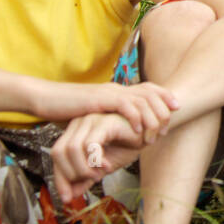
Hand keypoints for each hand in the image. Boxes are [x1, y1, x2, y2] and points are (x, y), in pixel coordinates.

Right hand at [30, 80, 178, 139]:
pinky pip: (124, 104)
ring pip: (141, 99)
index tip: (177, 108)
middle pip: (151, 92)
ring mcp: (109, 92)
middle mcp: (117, 89)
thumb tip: (121, 129)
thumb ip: (110, 119)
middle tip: (167, 128)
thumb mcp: (95, 115)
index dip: (165, 96)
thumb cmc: (68, 111)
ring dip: (152, 117)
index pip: (149, 88)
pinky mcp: (99, 99)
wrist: (46, 100)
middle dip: (163, 109)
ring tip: (155, 135)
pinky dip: (135, 117)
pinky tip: (139, 130)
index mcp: (118, 91)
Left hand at [52, 112, 144, 202]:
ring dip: (83, 168)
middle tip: (89, 182)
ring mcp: (91, 120)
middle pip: (58, 152)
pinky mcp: (105, 122)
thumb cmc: (127, 145)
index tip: (67, 198)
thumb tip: (70, 196)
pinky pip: (90, 144)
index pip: (56, 155)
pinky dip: (95, 160)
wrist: (151, 133)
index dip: (59, 179)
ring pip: (72, 149)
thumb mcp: (103, 166)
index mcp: (75, 132)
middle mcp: (79, 123)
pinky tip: (107, 165)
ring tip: (99, 174)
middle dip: (70, 175)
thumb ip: (85, 178)